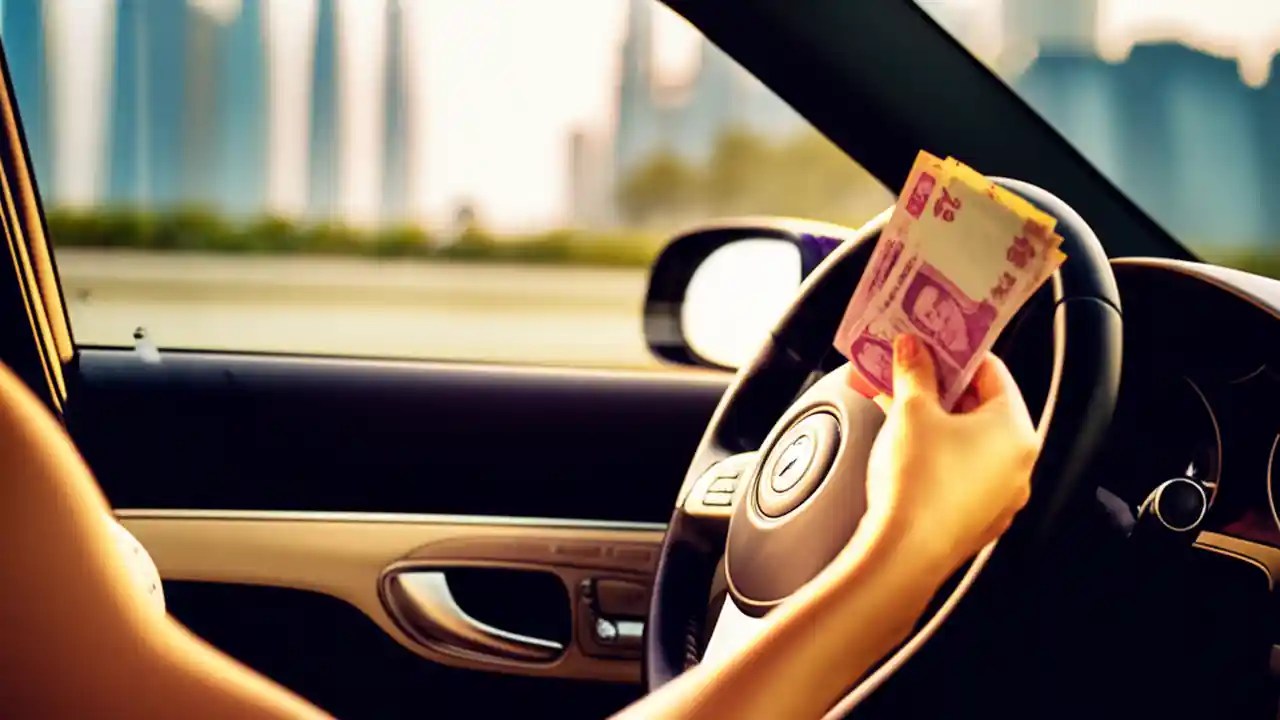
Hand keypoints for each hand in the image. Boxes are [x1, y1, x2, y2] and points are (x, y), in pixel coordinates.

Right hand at [859, 334, 1037, 569]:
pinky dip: (935, 454)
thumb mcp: (911, 412)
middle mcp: (1017, 464)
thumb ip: (914, 372)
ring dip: (933, 420)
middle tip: (905, 374)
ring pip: (966, 442)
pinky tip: (903, 447)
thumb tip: (912, 348)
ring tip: (895, 407)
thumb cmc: (917, 481)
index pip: (993, 373)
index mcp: (1015, 430)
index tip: (929, 345)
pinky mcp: (976, 518)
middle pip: (979, 408)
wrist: (903, 555)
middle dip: (937, 388)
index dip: (956, 354)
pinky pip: (959, 472)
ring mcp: (1000, 495)